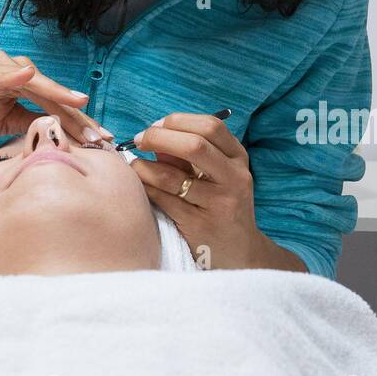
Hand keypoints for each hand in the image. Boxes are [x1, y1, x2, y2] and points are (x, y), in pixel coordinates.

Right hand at [0, 51, 113, 143]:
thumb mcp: (3, 122)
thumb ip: (29, 122)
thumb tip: (59, 136)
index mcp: (21, 81)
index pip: (55, 102)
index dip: (78, 121)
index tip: (101, 140)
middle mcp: (11, 68)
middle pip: (50, 91)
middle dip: (75, 114)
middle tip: (98, 133)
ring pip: (29, 80)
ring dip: (54, 92)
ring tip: (78, 102)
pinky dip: (10, 75)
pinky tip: (27, 75)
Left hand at [128, 112, 260, 269]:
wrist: (241, 254)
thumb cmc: (221, 206)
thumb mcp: (215, 176)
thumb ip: (188, 154)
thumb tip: (154, 134)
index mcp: (238, 158)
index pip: (210, 126)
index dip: (178, 121)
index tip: (156, 126)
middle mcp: (234, 178)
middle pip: (194, 145)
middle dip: (158, 137)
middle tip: (138, 139)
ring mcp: (219, 203)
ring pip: (171, 176)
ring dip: (144, 166)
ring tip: (135, 166)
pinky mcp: (200, 225)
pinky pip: (163, 200)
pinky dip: (145, 188)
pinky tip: (141, 187)